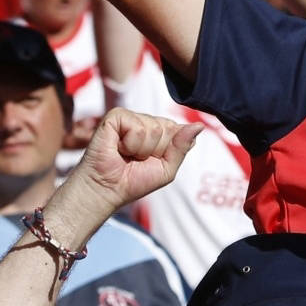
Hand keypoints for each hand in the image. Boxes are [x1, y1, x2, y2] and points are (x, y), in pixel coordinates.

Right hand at [71, 108, 200, 208]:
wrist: (107, 189)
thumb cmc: (133, 181)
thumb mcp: (167, 168)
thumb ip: (182, 146)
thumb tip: (199, 125)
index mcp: (160, 132)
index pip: (180, 131)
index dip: (168, 151)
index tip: (152, 162)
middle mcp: (146, 122)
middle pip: (168, 128)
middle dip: (155, 150)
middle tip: (136, 160)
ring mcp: (131, 117)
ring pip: (153, 128)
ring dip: (141, 149)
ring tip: (126, 155)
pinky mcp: (116, 116)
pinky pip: (137, 126)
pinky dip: (130, 143)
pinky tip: (119, 148)